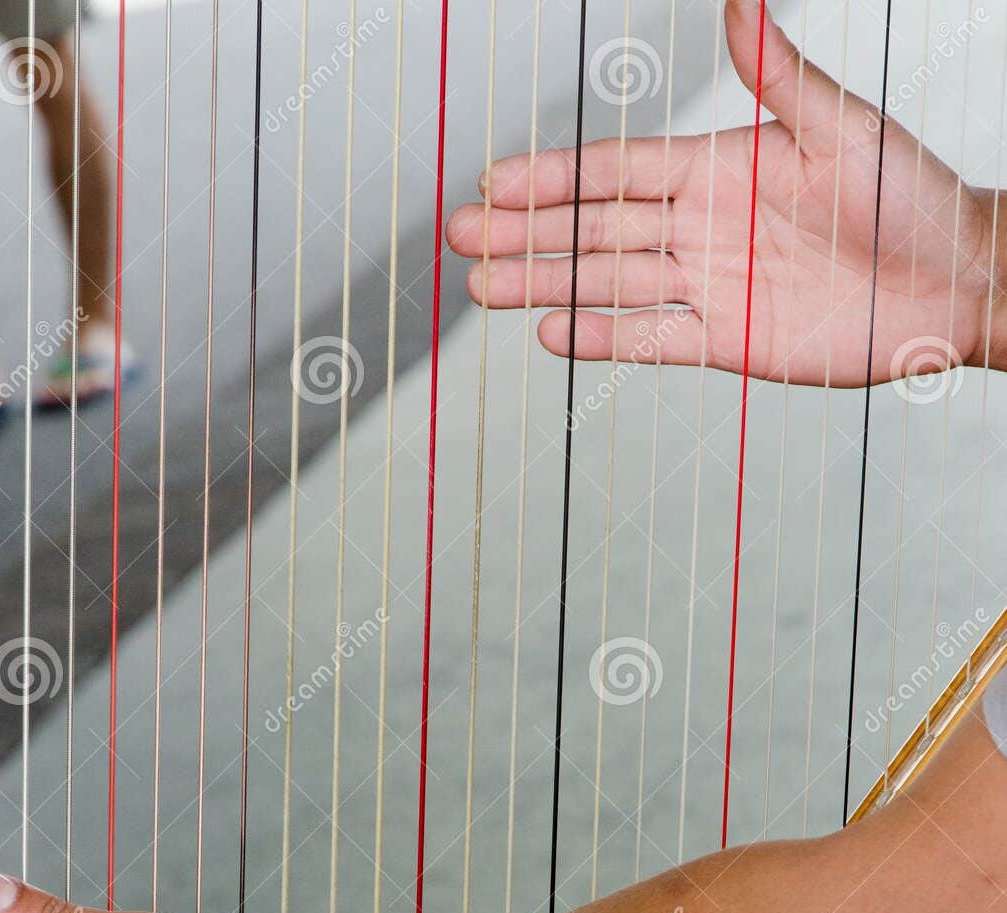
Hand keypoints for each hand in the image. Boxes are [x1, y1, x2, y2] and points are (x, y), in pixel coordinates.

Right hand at [446, 0, 999, 384]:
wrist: (951, 282)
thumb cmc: (911, 196)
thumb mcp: (843, 126)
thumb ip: (778, 74)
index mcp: (720, 167)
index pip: (616, 171)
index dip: (554, 176)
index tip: (497, 181)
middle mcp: (703, 224)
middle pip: (594, 228)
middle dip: (526, 231)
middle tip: (461, 237)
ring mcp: (709, 284)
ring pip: (608, 283)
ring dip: (544, 282)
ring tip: (482, 287)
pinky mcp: (726, 340)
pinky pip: (650, 339)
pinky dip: (600, 337)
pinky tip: (549, 329)